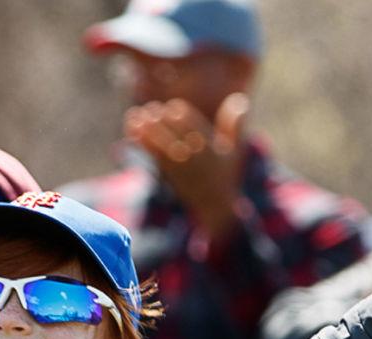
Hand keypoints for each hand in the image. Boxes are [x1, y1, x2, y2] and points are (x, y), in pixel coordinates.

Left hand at [124, 91, 249, 238]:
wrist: (215, 205)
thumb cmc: (225, 173)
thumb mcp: (235, 149)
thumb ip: (235, 125)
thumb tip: (239, 100)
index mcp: (211, 148)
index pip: (196, 129)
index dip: (182, 117)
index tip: (171, 107)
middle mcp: (195, 158)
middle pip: (176, 136)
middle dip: (162, 122)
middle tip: (150, 110)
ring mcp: (181, 168)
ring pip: (162, 145)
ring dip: (147, 131)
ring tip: (134, 117)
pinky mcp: (170, 175)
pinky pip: (154, 156)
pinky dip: (143, 143)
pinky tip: (132, 132)